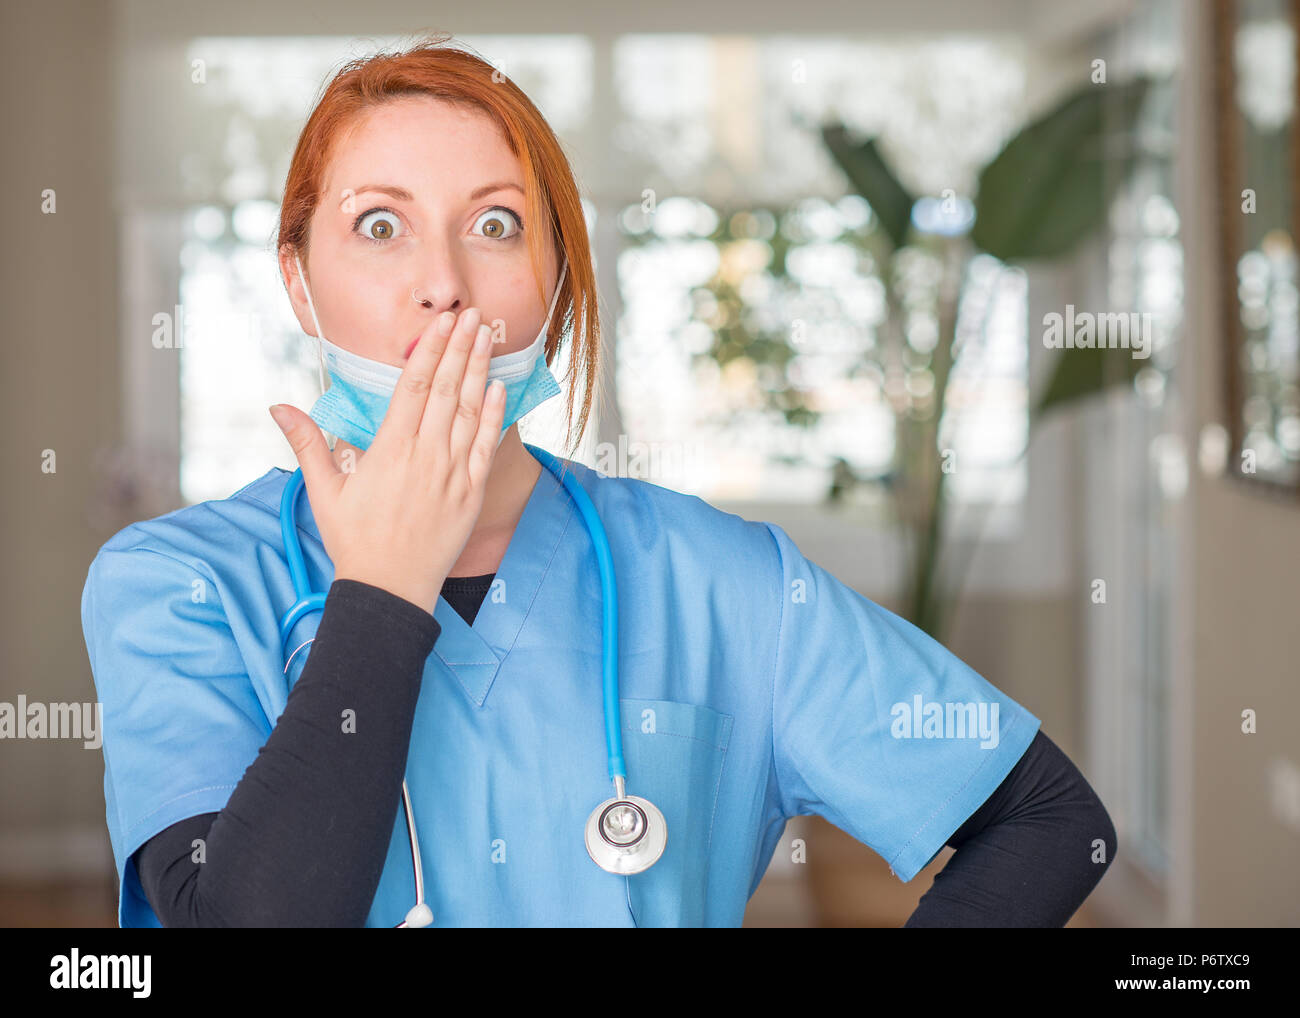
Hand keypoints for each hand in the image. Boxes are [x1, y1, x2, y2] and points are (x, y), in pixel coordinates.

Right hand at [269, 306, 505, 613]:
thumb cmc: (355, 541)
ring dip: (480, 370)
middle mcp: (426, 456)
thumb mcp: (324, 491)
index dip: (430, 350)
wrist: (391, 589)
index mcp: (390, 450)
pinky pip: (487, 446)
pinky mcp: (472, 493)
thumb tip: (277, 406)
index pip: (415, 387)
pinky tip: (500, 388)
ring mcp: (453, 473)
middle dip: (460, 348)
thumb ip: (306, 443)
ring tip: (488, 336)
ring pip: (470, 411)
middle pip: (447, 390)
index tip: (442, 323)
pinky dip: (494, 415)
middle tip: (472, 314)